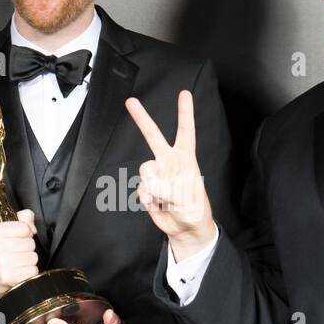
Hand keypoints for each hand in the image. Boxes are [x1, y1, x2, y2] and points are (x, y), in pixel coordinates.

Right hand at [0, 209, 38, 296]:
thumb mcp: (2, 231)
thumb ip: (22, 219)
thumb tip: (32, 226)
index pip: (25, 228)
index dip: (25, 233)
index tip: (17, 238)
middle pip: (30, 243)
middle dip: (27, 248)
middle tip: (15, 252)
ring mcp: (1, 263)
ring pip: (33, 257)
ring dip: (28, 261)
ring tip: (16, 262)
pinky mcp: (8, 277)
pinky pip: (33, 271)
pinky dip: (28, 273)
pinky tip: (17, 272)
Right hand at [125, 90, 214, 260]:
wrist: (185, 228)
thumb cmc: (193, 210)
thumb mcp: (186, 199)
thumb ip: (168, 189)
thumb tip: (150, 183)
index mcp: (185, 159)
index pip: (185, 132)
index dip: (185, 113)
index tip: (184, 94)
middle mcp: (169, 162)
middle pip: (153, 135)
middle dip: (141, 118)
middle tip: (130, 101)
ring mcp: (157, 174)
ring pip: (144, 170)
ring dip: (151, 185)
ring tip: (163, 198)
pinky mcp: (148, 187)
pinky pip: (141, 187)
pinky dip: (147, 197)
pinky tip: (156, 204)